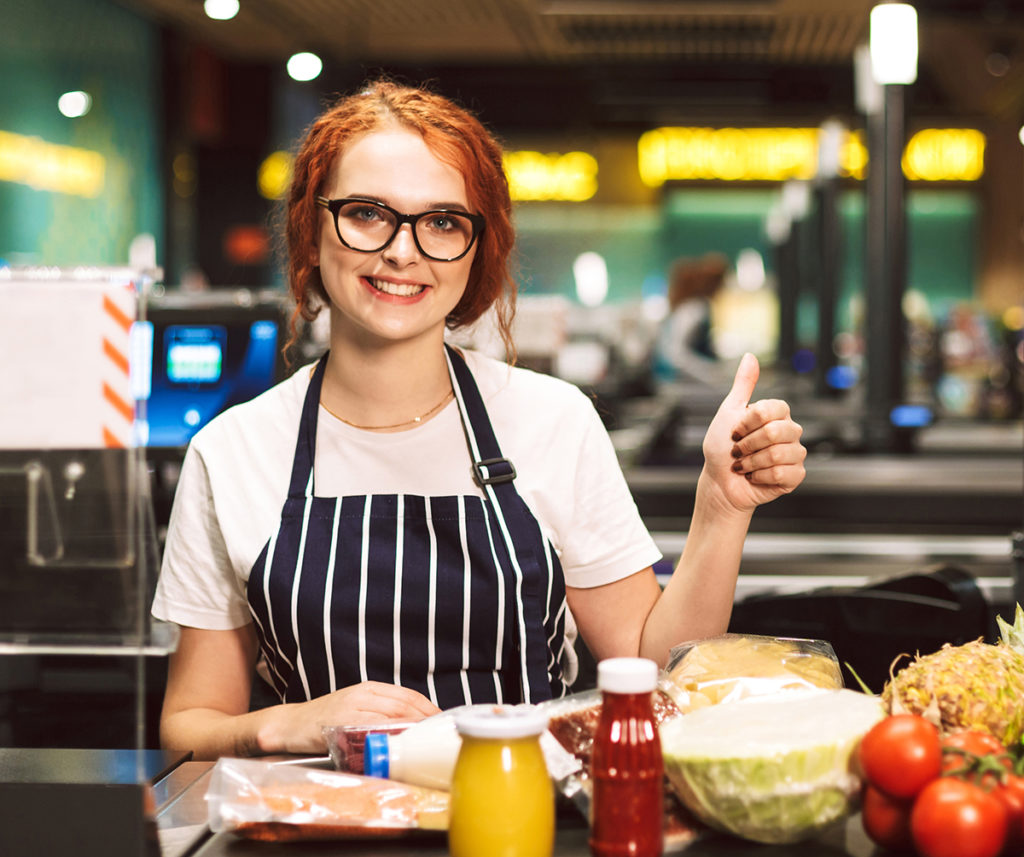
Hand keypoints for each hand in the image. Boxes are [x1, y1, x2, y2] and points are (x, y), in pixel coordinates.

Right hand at [265, 681, 441, 753]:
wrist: (291, 724)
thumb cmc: (325, 719)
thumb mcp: (356, 707)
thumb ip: (380, 711)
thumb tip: (411, 725)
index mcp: (370, 688)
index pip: (407, 695)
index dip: (428, 708)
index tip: (441, 721)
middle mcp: (363, 694)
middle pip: (404, 704)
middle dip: (426, 718)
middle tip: (440, 733)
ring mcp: (352, 707)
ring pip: (391, 714)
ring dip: (413, 726)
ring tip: (427, 739)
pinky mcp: (341, 722)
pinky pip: (371, 727)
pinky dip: (389, 733)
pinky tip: (400, 742)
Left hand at [702, 353, 805, 512]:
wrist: (720, 481)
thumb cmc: (722, 447)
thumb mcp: (729, 411)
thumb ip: (744, 384)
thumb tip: (750, 355)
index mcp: (778, 413)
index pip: (771, 409)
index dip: (747, 422)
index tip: (734, 431)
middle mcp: (790, 431)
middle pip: (774, 432)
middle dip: (747, 445)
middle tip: (737, 451)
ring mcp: (795, 453)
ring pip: (778, 454)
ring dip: (751, 462)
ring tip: (744, 465)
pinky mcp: (795, 475)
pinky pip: (782, 473)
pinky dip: (760, 476)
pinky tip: (754, 477)